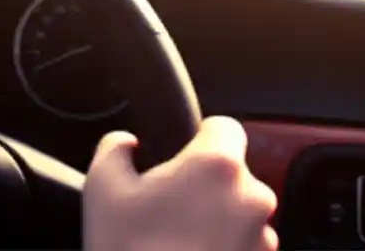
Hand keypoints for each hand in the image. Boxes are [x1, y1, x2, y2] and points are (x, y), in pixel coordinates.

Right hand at [83, 117, 276, 250]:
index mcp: (216, 165)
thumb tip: (126, 144)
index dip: (200, 136)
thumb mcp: (101, 186)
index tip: (181, 154)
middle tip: (167, 205)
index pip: (225, 126)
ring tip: (177, 239)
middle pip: (232, 173)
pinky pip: (245, 246)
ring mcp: (263, 238)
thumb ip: (115, 147)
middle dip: (204, 184)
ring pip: (241, 212)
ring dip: (217, 219)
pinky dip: (224, 249)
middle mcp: (252, 197)